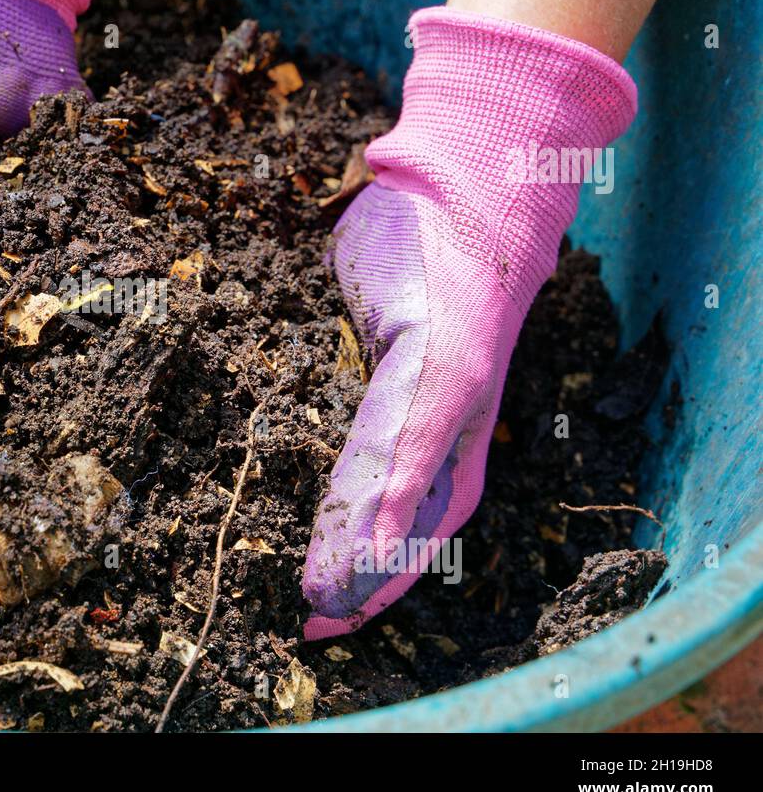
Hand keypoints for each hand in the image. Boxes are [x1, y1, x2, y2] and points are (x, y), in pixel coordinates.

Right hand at [301, 8, 635, 636]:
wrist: (475, 167)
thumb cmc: (425, 237)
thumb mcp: (387, 312)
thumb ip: (370, 361)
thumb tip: (331, 369)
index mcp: (438, 406)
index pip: (406, 498)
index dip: (373, 554)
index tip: (326, 597)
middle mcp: (459, 411)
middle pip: (416, 514)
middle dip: (368, 577)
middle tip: (317, 625)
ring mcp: (458, 389)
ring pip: (412, 489)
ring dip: (370, 551)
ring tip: (330, 600)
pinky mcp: (450, 359)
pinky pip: (416, 437)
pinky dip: (395, 491)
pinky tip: (371, 535)